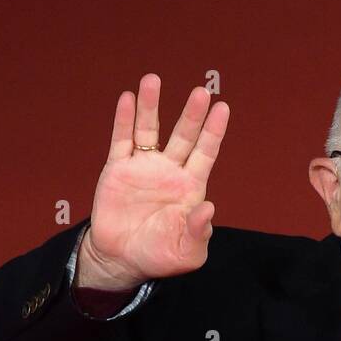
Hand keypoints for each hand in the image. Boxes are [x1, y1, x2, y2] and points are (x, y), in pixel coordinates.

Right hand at [79, 73, 229, 288]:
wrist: (121, 260)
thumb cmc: (159, 256)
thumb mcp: (187, 252)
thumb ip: (199, 232)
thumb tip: (209, 207)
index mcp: (190, 187)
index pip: (205, 153)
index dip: (213, 131)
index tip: (222, 107)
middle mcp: (169, 171)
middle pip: (183, 136)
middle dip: (191, 114)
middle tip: (200, 92)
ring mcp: (143, 167)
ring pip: (149, 130)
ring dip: (152, 105)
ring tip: (152, 79)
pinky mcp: (118, 169)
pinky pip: (121, 140)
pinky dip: (124, 119)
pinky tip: (128, 98)